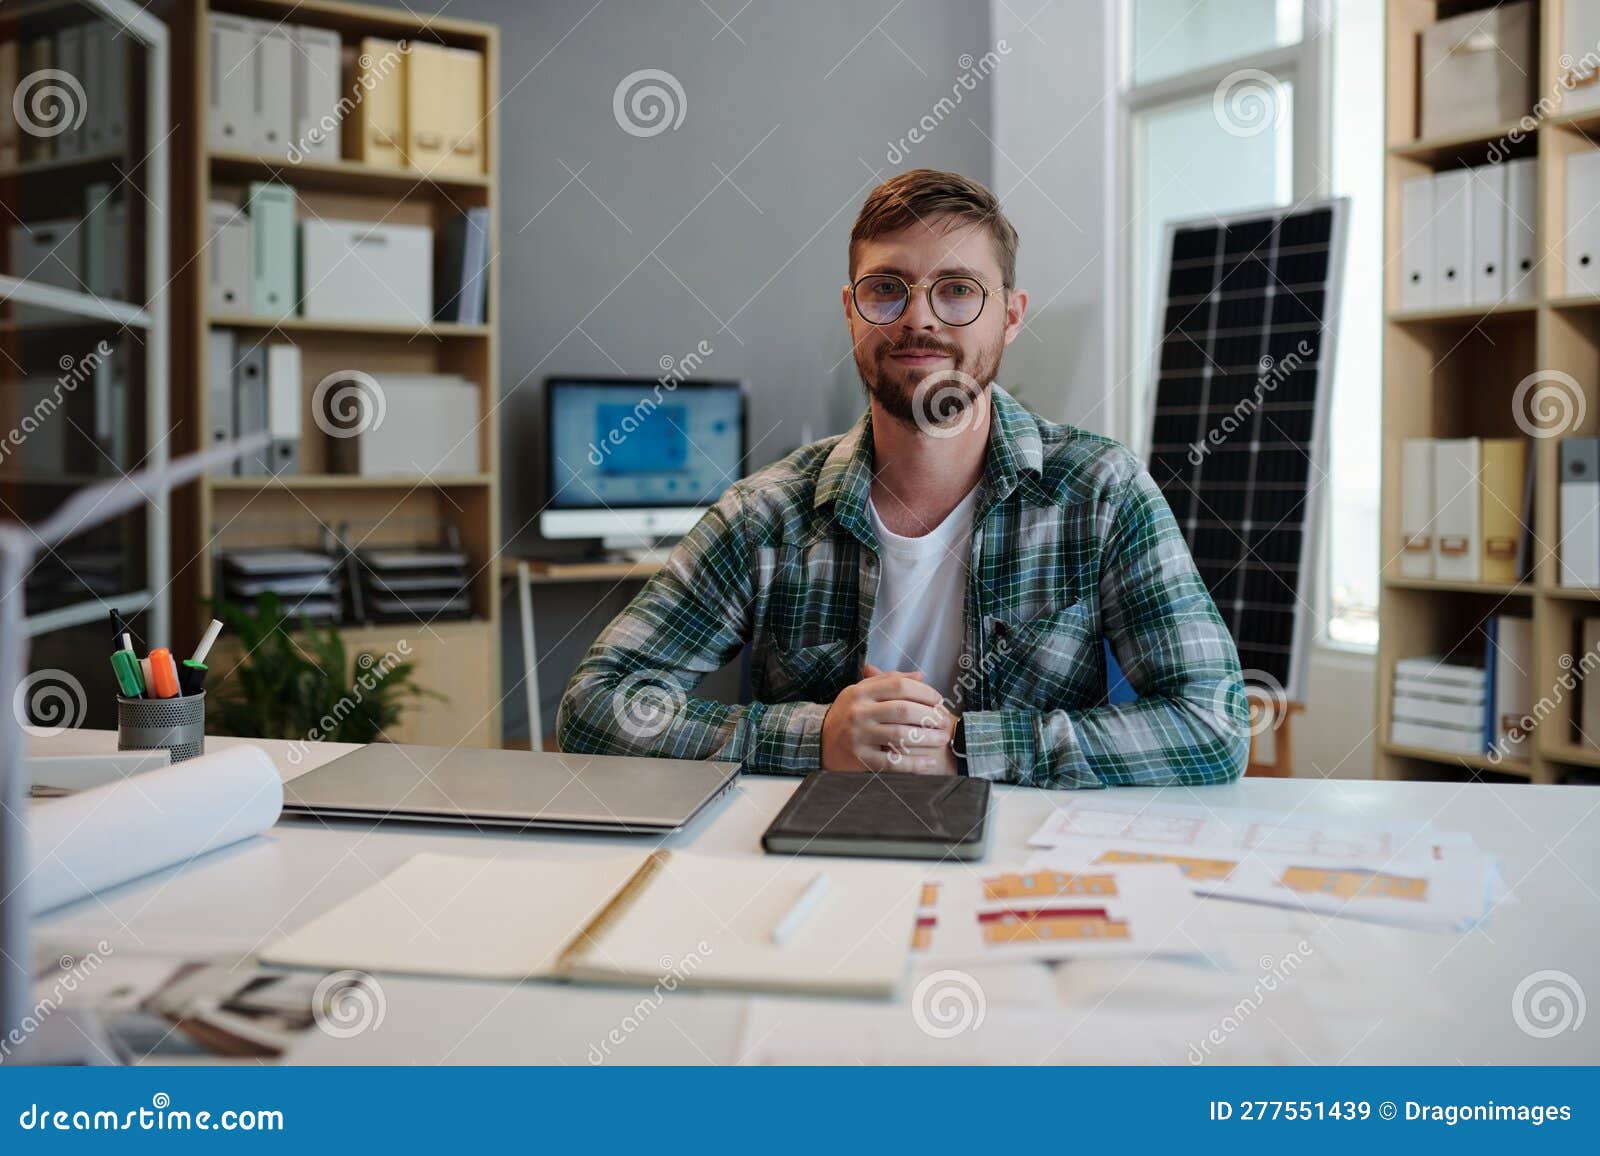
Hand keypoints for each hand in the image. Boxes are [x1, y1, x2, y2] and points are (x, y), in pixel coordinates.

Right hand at [821, 663, 956, 773]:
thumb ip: (890, 681)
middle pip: (903, 710)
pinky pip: (892, 762)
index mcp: (861, 691)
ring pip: (900, 736)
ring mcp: (859, 736)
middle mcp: (859, 712)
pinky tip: (928, 761)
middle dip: (929, 716)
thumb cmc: (848, 712)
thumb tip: (920, 676)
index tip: (938, 700)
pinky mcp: (860, 758)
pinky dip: (914, 763)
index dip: (923, 691)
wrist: (818, 740)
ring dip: (927, 738)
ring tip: (942, 739)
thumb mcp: (862, 691)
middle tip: (944, 721)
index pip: (898, 685)